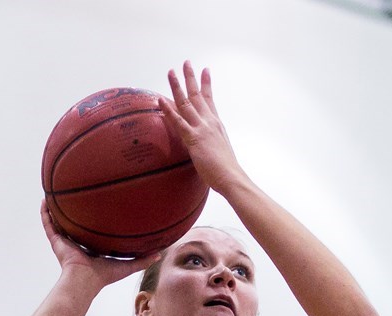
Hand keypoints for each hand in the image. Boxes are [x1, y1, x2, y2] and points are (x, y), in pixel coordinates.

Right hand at [40, 202, 158, 286]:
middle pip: (74, 224)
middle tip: (77, 196)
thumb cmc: (103, 276)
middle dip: (74, 212)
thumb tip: (160, 253)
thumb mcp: (126, 266)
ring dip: (56, 209)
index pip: (91, 231)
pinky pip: (48, 224)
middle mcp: (76, 243)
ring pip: (58, 222)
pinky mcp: (56, 241)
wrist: (84, 280)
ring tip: (55, 193)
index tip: (97, 208)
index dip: (93, 221)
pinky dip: (45, 213)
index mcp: (90, 248)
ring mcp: (65, 241)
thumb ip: (142, 259)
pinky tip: (44, 200)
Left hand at [157, 62, 243, 190]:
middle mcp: (209, 122)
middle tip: (186, 63)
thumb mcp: (220, 151)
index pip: (209, 100)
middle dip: (191, 78)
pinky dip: (168, 109)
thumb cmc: (226, 170)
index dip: (206, 85)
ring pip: (187, 102)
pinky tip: (160, 99)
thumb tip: (209, 146)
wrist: (231, 176)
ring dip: (177, 86)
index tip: (205, 70)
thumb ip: (213, 144)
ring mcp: (202, 128)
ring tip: (171, 72)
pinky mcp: (194, 138)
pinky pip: (178, 121)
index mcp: (216, 125)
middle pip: (198, 95)